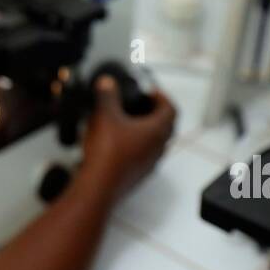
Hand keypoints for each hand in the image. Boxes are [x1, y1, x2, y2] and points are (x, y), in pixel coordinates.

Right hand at [80, 75, 174, 200]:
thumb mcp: (104, 115)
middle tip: (141, 105)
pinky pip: (143, 156)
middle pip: (166, 127)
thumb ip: (107, 95)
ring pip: (155, 143)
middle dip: (154, 113)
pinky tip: (117, 142)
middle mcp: (158, 148)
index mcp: (157, 131)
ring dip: (146, 130)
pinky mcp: (137, 175)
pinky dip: (136, 145)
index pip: (171, 110)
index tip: (150, 92)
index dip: (162, 97)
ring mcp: (149, 164)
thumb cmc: (107, 152)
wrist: (98, 186)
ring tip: (127, 122)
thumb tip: (107, 83)